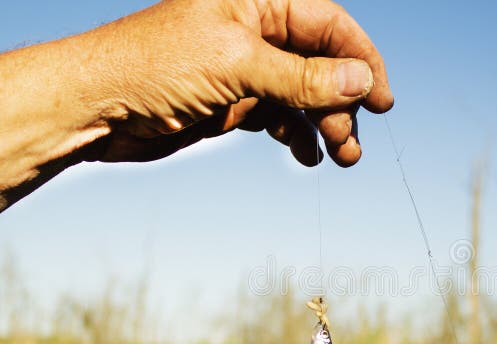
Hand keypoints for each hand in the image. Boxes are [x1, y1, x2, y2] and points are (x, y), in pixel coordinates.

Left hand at [85, 0, 392, 166]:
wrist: (96, 109)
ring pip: (305, 95)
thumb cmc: (153, 67)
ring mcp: (246, 68)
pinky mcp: (235, 102)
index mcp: (256, 0)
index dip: (361, 60)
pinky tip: (306, 158)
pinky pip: (281, 117)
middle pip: (322, 64)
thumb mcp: (237, 65)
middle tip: (351, 143)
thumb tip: (361, 80)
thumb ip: (302, 75)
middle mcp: (255, 30)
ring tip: (340, 157)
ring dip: (326, 126)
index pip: (328, 24)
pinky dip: (297, 137)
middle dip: (342, 104)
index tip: (383, 100)